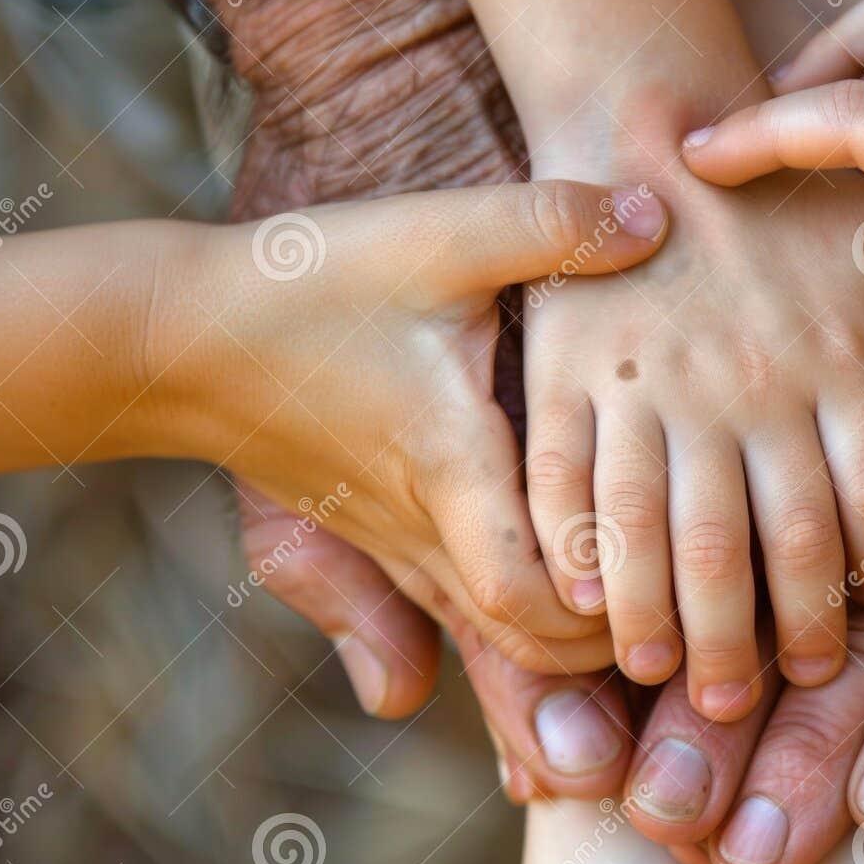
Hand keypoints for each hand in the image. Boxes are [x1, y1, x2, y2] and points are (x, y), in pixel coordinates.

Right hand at [165, 182, 668, 671]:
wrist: (177, 330)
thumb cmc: (308, 280)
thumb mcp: (434, 234)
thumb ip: (550, 224)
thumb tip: (660, 218)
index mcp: (449, 465)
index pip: (535, 595)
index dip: (609, 607)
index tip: (676, 578)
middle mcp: (425, 526)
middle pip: (526, 645)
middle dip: (607, 644)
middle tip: (686, 607)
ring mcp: (396, 542)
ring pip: (492, 638)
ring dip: (565, 643)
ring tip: (650, 611)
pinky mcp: (381, 536)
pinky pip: (458, 612)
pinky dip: (520, 622)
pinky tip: (575, 592)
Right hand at [525, 145, 863, 717]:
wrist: (649, 105)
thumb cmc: (783, 174)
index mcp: (839, 364)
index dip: (856, 591)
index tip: (845, 634)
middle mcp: (754, 390)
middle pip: (769, 551)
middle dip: (767, 642)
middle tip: (757, 699)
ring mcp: (656, 385)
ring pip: (666, 539)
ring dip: (670, 624)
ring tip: (667, 677)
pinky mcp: (569, 371)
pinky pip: (568, 485)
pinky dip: (574, 554)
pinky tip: (580, 603)